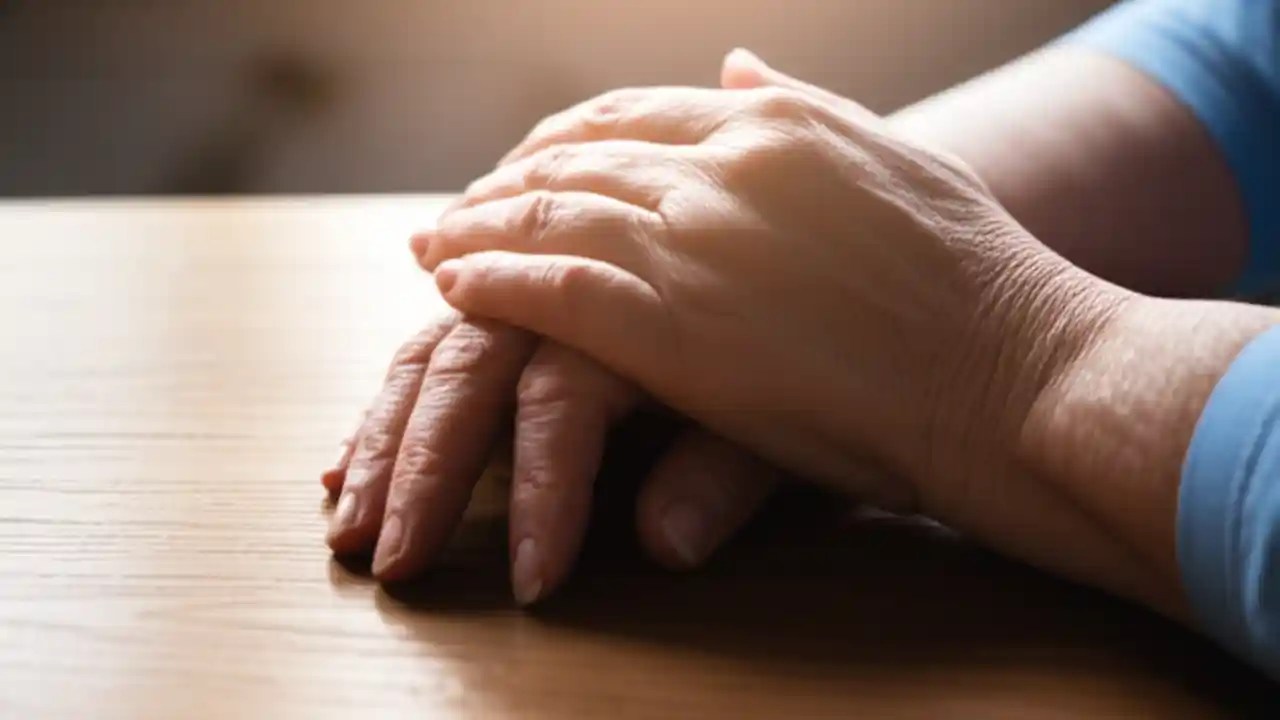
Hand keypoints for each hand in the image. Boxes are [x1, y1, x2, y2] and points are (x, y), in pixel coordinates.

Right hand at [321, 307, 778, 603]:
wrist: (811, 271)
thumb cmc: (804, 356)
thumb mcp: (783, 416)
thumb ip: (721, 473)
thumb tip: (663, 545)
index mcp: (637, 305)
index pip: (564, 400)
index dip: (547, 493)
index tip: (536, 581)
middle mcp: (568, 284)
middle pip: (472, 366)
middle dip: (423, 466)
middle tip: (390, 558)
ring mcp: (529, 292)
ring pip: (434, 349)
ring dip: (382, 434)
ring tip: (344, 517)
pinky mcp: (506, 308)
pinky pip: (429, 344)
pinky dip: (385, 408)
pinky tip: (343, 459)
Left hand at [412, 53, 1170, 601]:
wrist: (1013, 370)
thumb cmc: (976, 282)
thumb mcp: (897, 159)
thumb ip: (805, 109)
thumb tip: (739, 64)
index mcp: (775, 125)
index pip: (633, 115)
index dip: (567, 137)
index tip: (525, 160)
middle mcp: (722, 169)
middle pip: (576, 159)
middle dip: (506, 180)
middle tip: (460, 206)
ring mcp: (692, 246)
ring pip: (548, 217)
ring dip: (478, 229)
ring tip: (435, 245)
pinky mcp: (673, 330)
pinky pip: (550, 291)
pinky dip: (492, 282)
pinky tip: (452, 287)